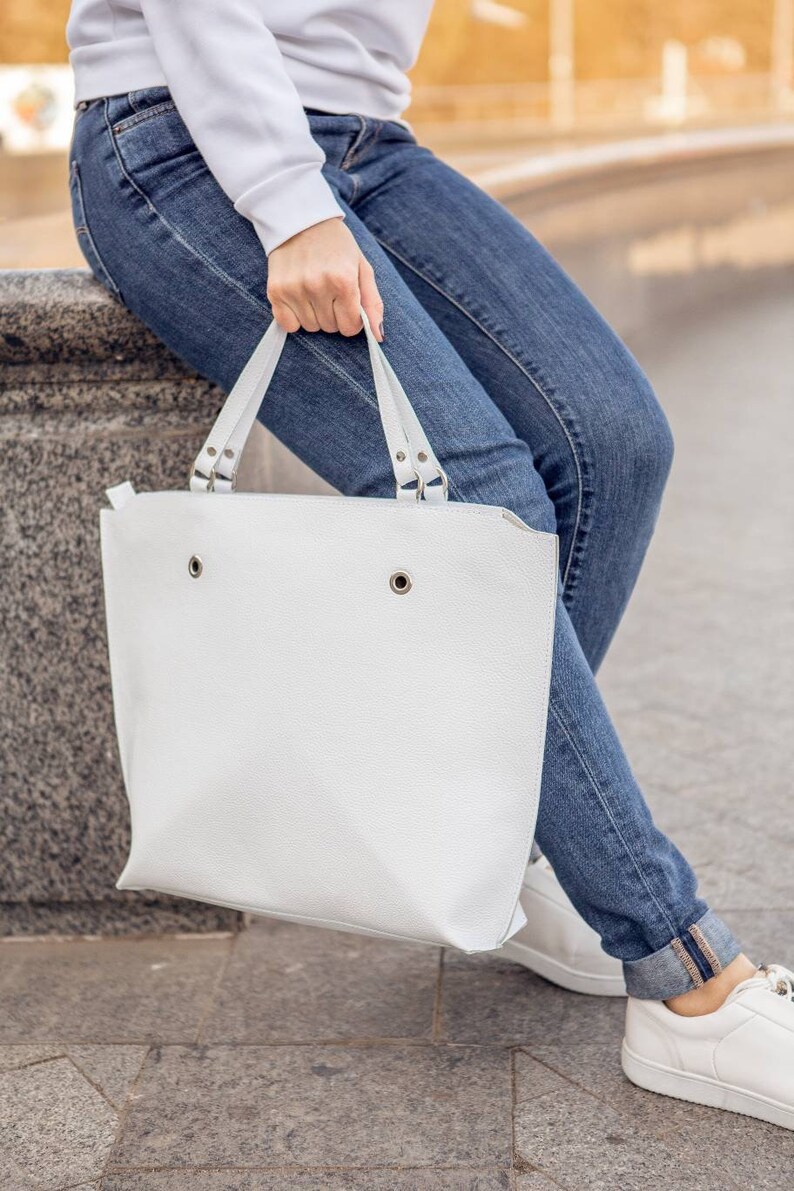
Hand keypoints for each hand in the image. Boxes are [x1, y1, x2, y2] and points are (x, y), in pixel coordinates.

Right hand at [267, 217, 383, 340]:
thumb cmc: (336, 246)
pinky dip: (295, 318)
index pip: (350, 327)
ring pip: (311, 327)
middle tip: (329, 291)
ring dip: (315, 315)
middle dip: (333, 315)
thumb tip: (378, 336)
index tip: (347, 303)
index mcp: (343, 280)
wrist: (301, 220)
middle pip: (330, 328)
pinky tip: (299, 299)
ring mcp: (294, 289)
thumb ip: (373, 303)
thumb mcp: (362, 268)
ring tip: (314, 291)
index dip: (351, 318)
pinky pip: (289, 325)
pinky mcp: (276, 291)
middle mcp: (317, 286)